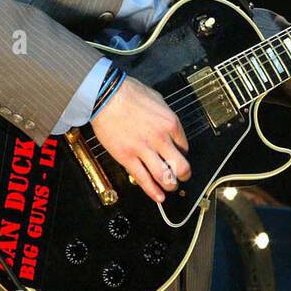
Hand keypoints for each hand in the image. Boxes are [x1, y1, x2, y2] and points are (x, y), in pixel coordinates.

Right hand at [90, 77, 190, 202]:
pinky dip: (153, 192)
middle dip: (184, 175)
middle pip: (181, 166)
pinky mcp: (127, 157)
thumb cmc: (128, 92)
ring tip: (170, 187)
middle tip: (183, 176)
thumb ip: (165, 116)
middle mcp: (161, 139)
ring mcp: (144, 150)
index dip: (182, 153)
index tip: (178, 156)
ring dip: (170, 185)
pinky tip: (158, 197)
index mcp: (170, 123)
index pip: (185, 147)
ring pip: (165, 177)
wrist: (105, 95)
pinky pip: (143, 179)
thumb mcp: (157, 99)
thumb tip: (168, 128)